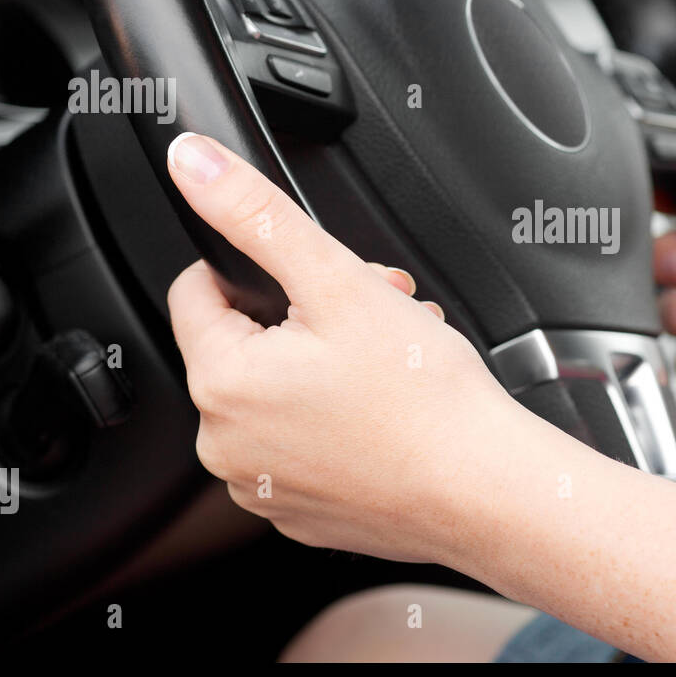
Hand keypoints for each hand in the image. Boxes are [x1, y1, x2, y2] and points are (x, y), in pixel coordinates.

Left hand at [163, 132, 571, 562]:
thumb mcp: (337, 280)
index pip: (199, 291)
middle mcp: (225, 445)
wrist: (483, 490)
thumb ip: (256, 213)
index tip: (318, 280)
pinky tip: (385, 409)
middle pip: (247, 343)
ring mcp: (263, 487)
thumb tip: (192, 163)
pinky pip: (301, 445)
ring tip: (389, 359)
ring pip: (277, 394)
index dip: (261, 268)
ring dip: (325, 364)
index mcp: (221, 383)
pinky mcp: (300, 513)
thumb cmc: (424, 398)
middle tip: (373, 312)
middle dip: (308, 314)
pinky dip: (335, 420)